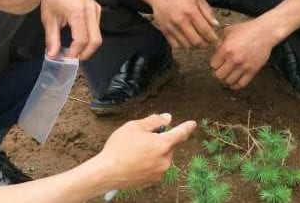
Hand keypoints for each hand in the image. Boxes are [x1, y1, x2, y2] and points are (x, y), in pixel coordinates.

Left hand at [40, 0, 101, 59]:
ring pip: (98, 36)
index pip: (81, 39)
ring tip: (75, 50)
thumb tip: (53, 55)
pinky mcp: (97, 9)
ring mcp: (95, 9)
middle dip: (85, 53)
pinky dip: (90, 38)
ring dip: (88, 47)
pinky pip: (97, 29)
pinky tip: (79, 40)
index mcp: (78, 12)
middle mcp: (90, 10)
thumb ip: (52, 38)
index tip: (65, 58)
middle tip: (73, 58)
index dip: (74, 52)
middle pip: (95, 40)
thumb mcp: (49, 18)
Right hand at [78, 113, 196, 192]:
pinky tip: (135, 162)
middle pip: (167, 145)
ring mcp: (160, 172)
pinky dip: (150, 163)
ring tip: (134, 153)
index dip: (187, 127)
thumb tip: (167, 118)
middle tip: (140, 140)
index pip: (180, 133)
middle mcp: (165, 160)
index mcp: (163, 145)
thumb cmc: (119, 147)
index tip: (192, 124)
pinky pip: (156, 167)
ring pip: (162, 156)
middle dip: (159, 140)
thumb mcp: (135, 127)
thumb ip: (154, 121)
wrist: (107, 172)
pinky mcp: (153, 180)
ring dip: (154, 152)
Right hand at [145, 0, 219, 48]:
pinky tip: (187, 40)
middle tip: (208, 42)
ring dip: (194, 46)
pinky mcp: (164, 31)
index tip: (216, 40)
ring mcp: (172, 27)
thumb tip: (216, 25)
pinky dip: (183, 45)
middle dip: (205, 45)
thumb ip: (208, 11)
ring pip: (187, 46)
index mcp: (191, 11)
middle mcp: (181, 21)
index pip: (205, 31)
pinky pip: (176, 45)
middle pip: (197, 42)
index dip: (213, 39)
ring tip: (198, 40)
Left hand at [209, 19, 283, 89]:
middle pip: (219, 75)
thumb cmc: (248, 29)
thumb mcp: (229, 31)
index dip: (214, 64)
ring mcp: (244, 66)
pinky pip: (241, 84)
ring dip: (226, 80)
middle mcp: (234, 59)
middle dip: (218, 73)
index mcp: (226, 49)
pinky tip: (234, 83)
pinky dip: (236, 85)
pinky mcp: (253, 70)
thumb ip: (220, 42)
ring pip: (228, 81)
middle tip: (221, 70)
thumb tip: (215, 51)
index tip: (216, 63)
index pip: (213, 65)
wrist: (265, 32)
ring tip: (227, 76)